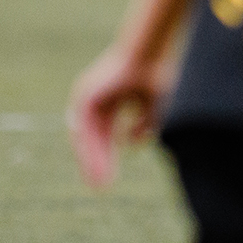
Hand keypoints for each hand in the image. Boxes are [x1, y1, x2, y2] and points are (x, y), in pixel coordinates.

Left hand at [67, 45, 172, 188]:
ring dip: (93, 160)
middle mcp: (102, 97)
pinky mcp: (84, 97)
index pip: (108, 131)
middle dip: (101, 161)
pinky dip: (90, 149)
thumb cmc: (158, 75)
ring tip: (99, 183)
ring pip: (88, 135)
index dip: (110, 152)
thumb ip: (145, 124)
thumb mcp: (156, 106)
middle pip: (97, 136)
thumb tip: (133, 143)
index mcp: (119, 96)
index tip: (111, 175)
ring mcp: (91, 95)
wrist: (148, 55)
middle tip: (101, 187)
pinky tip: (96, 165)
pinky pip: (84, 130)